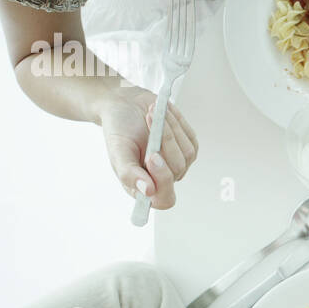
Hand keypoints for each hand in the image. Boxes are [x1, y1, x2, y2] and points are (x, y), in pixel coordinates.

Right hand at [96, 83, 198, 209]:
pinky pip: (190, 139)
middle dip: (164, 141)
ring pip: (187, 153)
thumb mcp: (117, 152)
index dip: (163, 181)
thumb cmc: (119, 131)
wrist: (125, 108)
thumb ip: (129, 174)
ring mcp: (178, 164)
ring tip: (151, 113)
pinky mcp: (188, 148)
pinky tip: (163, 113)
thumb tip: (147, 192)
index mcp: (143, 187)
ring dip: (170, 129)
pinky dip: (177, 123)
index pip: (164, 199)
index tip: (152, 157)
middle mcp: (163, 179)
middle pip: (177, 169)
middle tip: (149, 119)